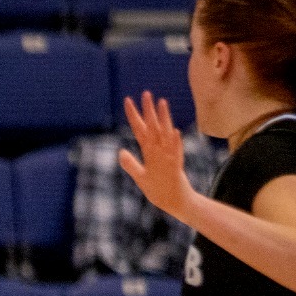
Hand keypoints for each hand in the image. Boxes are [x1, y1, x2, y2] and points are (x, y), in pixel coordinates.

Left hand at [118, 92, 196, 221]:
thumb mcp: (140, 176)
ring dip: (164, 119)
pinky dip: (175, 143)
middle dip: (149, 110)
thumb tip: (120, 152)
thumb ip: (130, 164)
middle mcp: (159, 151)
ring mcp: (168, 157)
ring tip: (162, 103)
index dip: (134, 116)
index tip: (127, 101)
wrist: (175, 202)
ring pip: (166, 134)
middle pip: (153, 126)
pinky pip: (176, 153)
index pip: (140, 129)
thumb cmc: (158, 189)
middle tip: (146, 93)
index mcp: (150, 152)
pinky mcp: (176, 167)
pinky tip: (174, 132)